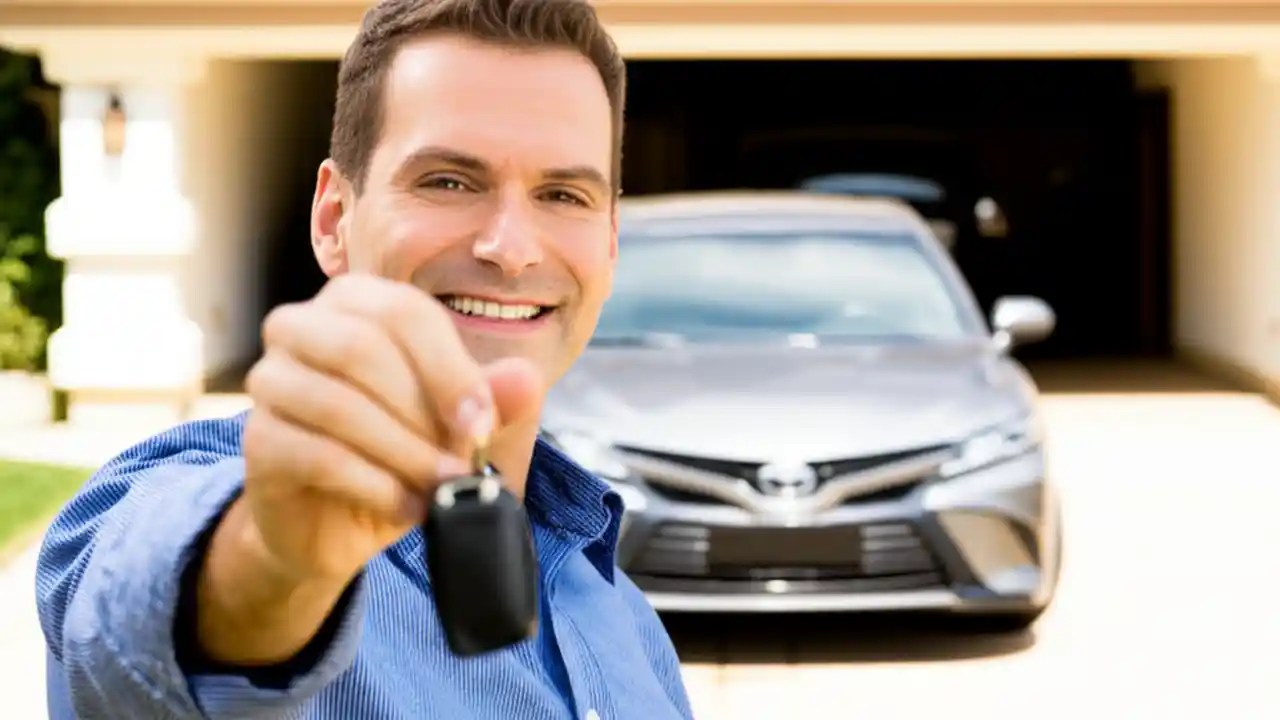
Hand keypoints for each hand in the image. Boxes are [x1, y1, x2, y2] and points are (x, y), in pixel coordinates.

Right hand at [191, 274, 543, 666]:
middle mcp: (301, 328)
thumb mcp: (452, 426)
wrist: (332, 523)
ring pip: (338, 404)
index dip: (448, 366)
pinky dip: (375, 485)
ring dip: (403, 451)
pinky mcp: (259, 441)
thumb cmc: (396, 452)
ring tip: (441, 487)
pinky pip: (318, 455)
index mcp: (354, 303)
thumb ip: (490, 399)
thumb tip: (527, 378)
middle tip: (462, 459)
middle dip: (423, 409)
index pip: (403, 312)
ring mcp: (271, 382)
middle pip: (362, 347)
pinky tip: (408, 507)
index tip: (481, 421)